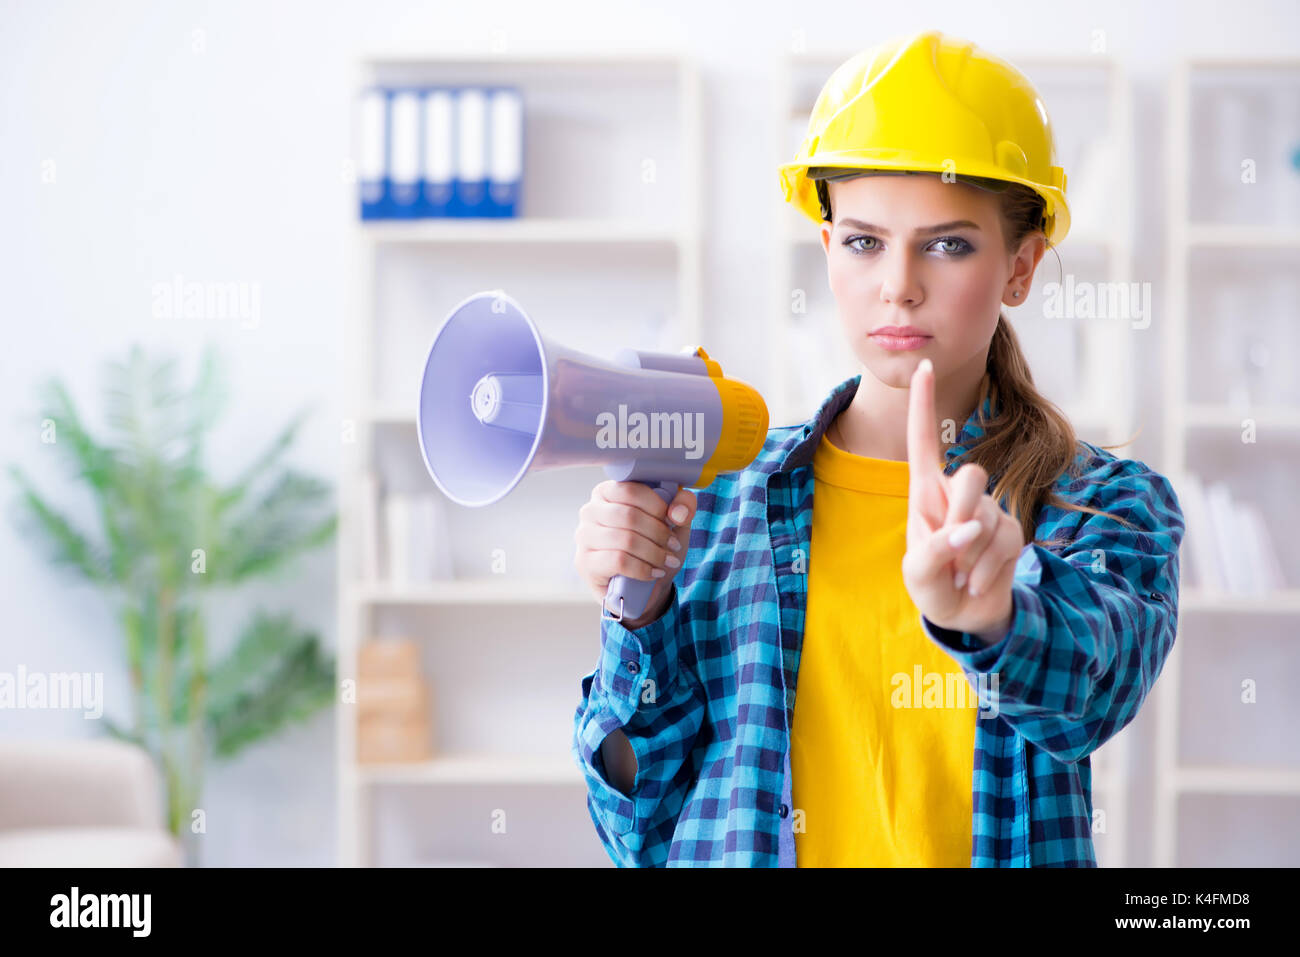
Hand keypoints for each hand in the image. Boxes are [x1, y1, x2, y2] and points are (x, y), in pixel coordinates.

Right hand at [573, 480, 696, 628]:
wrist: (642, 586)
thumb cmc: (654, 546)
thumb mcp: (675, 523)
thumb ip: (683, 506)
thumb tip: (677, 512)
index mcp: (608, 492)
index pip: (630, 490)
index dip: (657, 506)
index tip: (672, 520)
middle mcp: (590, 511)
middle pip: (628, 516)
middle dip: (658, 533)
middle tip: (673, 545)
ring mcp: (584, 537)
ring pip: (625, 540)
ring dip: (654, 553)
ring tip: (666, 561)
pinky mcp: (585, 563)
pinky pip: (618, 561)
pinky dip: (643, 568)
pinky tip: (653, 572)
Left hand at [900, 358, 1022, 643]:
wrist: (966, 614)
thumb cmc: (932, 587)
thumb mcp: (919, 574)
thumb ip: (934, 551)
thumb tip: (968, 530)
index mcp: (925, 492)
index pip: (923, 440)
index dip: (923, 404)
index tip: (924, 365)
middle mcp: (956, 492)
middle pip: (971, 477)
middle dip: (964, 515)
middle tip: (952, 552)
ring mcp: (987, 508)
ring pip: (990, 516)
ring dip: (973, 556)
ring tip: (958, 576)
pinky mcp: (1010, 528)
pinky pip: (1007, 540)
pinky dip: (988, 568)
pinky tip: (975, 582)